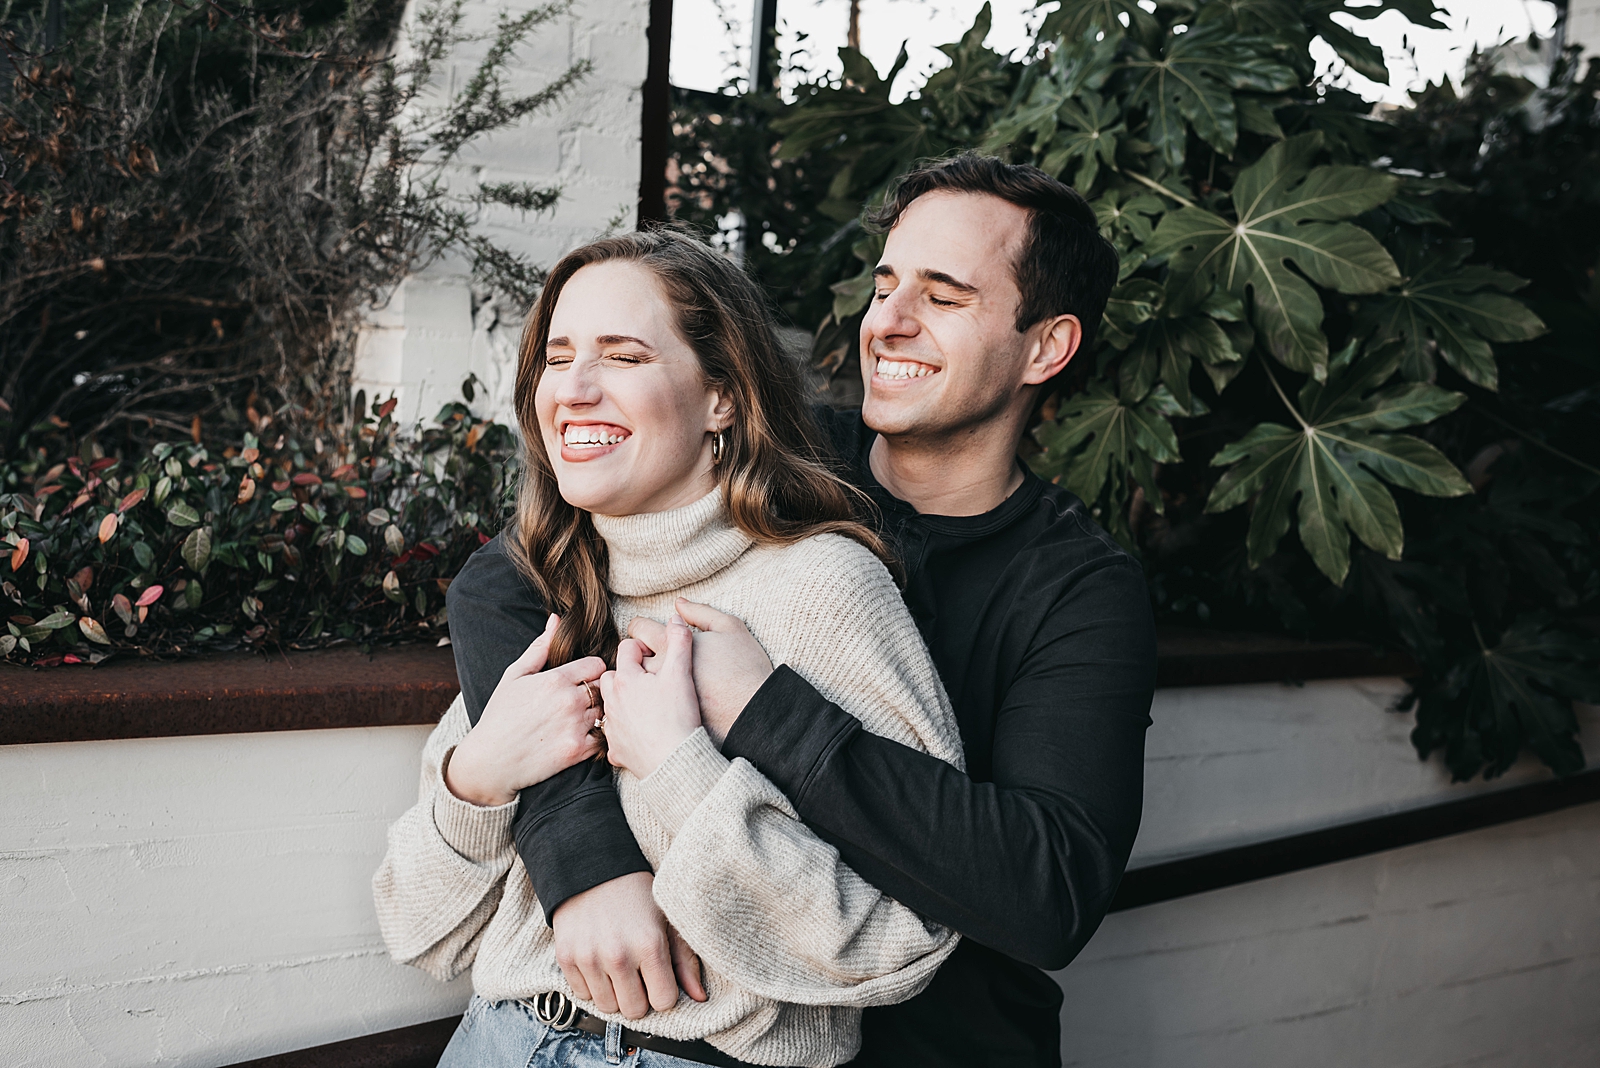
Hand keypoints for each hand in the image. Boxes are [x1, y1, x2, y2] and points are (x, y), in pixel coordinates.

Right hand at [445, 614, 605, 806]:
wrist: (490, 761)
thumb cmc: (500, 716)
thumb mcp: (514, 676)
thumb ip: (539, 648)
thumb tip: (556, 620)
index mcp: (555, 679)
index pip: (598, 665)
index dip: (592, 671)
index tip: (583, 680)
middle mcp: (569, 701)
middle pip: (604, 687)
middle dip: (597, 690)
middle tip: (585, 700)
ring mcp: (575, 726)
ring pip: (606, 711)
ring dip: (600, 713)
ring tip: (584, 718)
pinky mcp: (577, 751)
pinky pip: (604, 737)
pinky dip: (599, 736)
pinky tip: (584, 735)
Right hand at [551, 871, 706, 1018]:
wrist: (592, 869)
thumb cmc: (636, 894)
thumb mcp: (668, 919)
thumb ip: (685, 961)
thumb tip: (699, 998)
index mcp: (649, 945)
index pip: (663, 1002)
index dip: (664, 991)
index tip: (659, 977)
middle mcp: (618, 956)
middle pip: (635, 1010)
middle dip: (640, 997)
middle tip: (638, 973)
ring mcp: (589, 958)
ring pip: (607, 1008)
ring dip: (614, 993)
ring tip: (618, 967)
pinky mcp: (567, 958)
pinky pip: (582, 996)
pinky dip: (592, 985)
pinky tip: (599, 962)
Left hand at [598, 616, 701, 777]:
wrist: (675, 763)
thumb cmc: (678, 717)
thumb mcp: (682, 673)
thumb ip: (679, 641)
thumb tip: (676, 617)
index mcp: (626, 679)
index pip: (626, 649)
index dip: (642, 648)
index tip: (655, 656)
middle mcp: (612, 702)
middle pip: (611, 677)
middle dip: (627, 674)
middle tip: (648, 680)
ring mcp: (612, 727)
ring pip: (609, 705)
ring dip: (622, 701)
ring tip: (644, 705)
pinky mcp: (616, 750)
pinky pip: (613, 737)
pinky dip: (623, 733)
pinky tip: (638, 734)